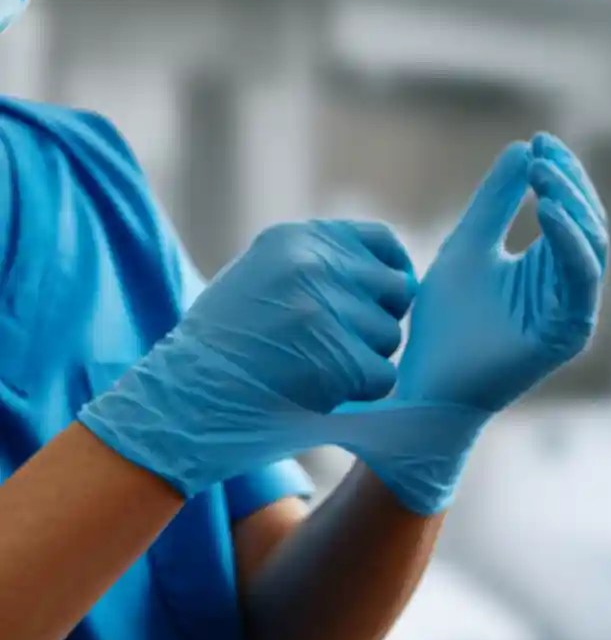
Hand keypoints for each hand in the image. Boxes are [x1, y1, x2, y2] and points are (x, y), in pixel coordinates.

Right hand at [79, 220, 415, 496]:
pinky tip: (320, 391)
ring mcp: (330, 309)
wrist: (184, 400)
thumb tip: (397, 276)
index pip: (381, 241)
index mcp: (298, 239)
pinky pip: (383, 375)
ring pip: (390, 336)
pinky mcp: (341, 357)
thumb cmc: (224, 346)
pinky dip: (360, 392)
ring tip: (313, 367)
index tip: (382, 299)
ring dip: (364, 359)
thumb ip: (320, 266)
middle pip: (396, 290)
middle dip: (376, 320)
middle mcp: (317, 264)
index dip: (390, 273)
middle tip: (338, 344)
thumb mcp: (262, 277)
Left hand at [354, 134, 607, 514]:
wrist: (425, 381)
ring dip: (572, 206)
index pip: (570, 212)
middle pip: (587, 225)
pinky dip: (568, 241)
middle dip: (569, 183)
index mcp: (549, 268)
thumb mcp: (469, 244)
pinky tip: (547, 210)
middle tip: (543, 153)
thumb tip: (524, 147)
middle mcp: (567, 289)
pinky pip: (579, 279)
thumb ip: (496, 201)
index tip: (539, 140)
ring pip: (591, 247)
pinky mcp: (567, 333)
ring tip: (544, 174)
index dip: (561, 173)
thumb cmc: (445, 322)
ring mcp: (571, 312)